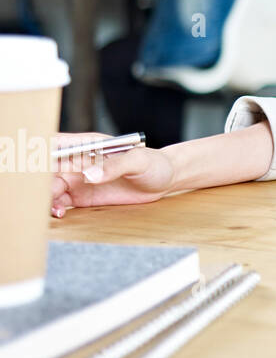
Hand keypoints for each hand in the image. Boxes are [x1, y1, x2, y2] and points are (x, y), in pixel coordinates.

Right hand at [49, 132, 175, 215]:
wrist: (164, 180)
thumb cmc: (154, 163)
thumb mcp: (139, 161)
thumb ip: (115, 166)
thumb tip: (89, 174)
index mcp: (88, 145)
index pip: (55, 143)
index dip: (37, 151)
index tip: (30, 165)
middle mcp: (78, 161)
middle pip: (45, 168)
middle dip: (37, 181)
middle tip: (42, 193)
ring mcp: (78, 179)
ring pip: (49, 187)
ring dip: (45, 197)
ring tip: (56, 208)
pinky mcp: (82, 196)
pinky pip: (59, 201)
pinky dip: (54, 207)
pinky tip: (60, 213)